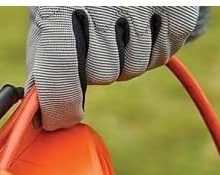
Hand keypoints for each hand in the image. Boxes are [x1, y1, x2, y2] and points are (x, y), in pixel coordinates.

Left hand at [26, 6, 201, 129]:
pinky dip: (156, 46)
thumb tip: (43, 112)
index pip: (59, 78)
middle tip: (96, 40)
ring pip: (136, 67)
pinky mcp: (176, 7)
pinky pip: (165, 53)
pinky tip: (145, 23)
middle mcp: (101, 4)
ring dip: (128, 57)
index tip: (59, 118)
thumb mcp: (47, 14)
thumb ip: (43, 61)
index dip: (60, 108)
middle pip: (104, 74)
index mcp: (59, 8)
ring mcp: (141, 4)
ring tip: (120, 27)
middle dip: (98, 66)